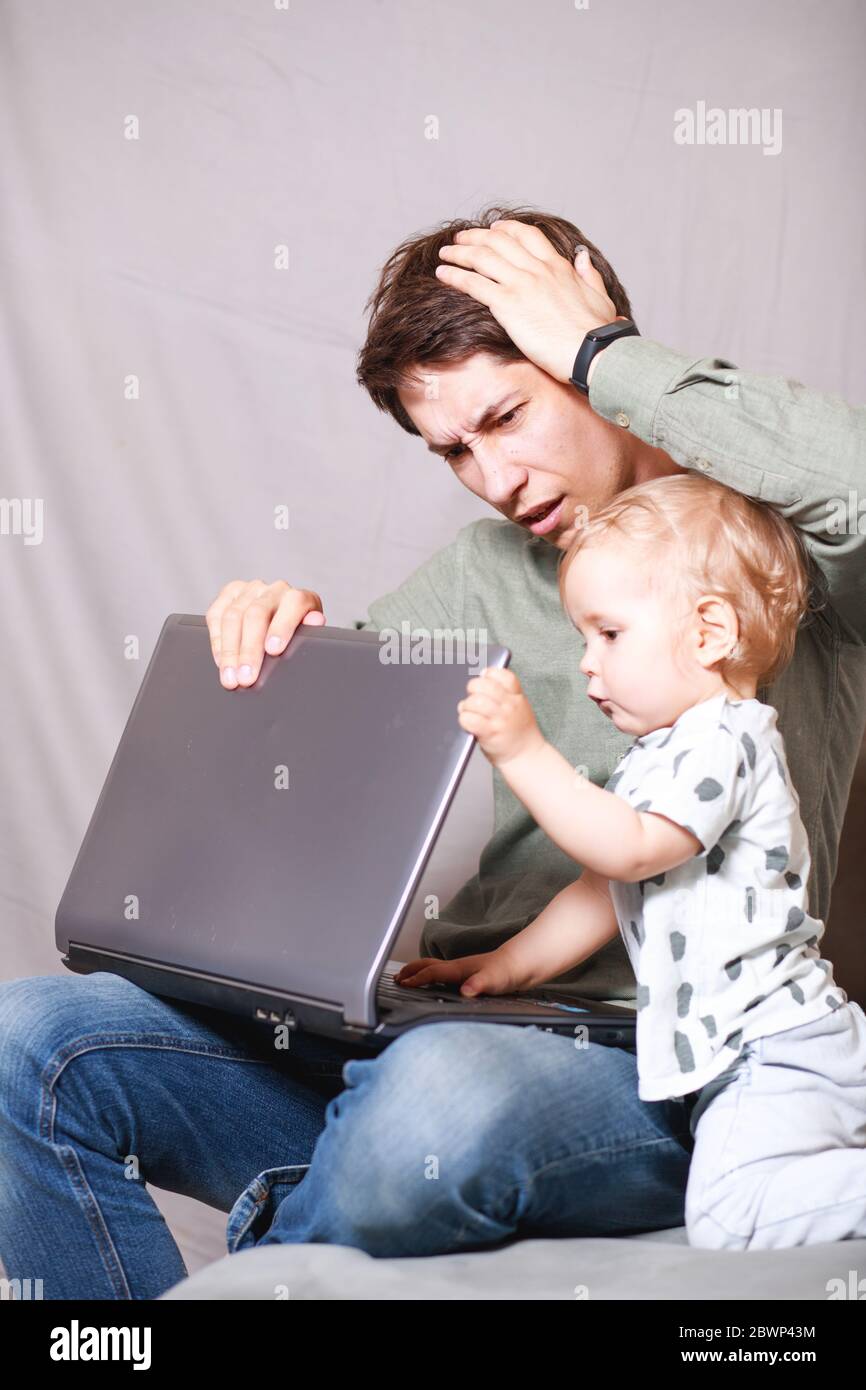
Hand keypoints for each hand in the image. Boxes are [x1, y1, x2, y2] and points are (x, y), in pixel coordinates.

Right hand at [205, 579, 325, 688]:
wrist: (282, 620)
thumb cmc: (297, 633)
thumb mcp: (309, 636)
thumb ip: (311, 630)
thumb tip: (316, 621)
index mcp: (298, 598)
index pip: (292, 605)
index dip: (282, 627)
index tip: (274, 650)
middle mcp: (274, 589)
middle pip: (256, 614)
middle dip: (249, 649)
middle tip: (246, 677)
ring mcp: (250, 590)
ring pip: (233, 616)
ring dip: (229, 651)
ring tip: (230, 677)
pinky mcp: (230, 593)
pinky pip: (216, 614)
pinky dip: (216, 640)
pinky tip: (220, 661)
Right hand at [394, 952, 520, 997]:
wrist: (524, 963)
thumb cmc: (510, 970)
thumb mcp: (494, 979)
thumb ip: (479, 984)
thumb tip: (466, 992)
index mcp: (459, 968)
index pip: (432, 972)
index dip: (416, 978)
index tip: (402, 984)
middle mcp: (458, 967)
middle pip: (427, 965)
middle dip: (410, 970)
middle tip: (396, 978)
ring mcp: (463, 970)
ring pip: (433, 968)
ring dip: (418, 971)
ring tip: (407, 978)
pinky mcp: (469, 975)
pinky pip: (442, 974)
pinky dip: (430, 976)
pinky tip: (435, 984)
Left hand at [434, 219, 619, 383]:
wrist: (592, 352)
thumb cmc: (598, 334)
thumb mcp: (600, 297)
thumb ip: (589, 274)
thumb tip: (583, 257)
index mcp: (558, 266)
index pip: (527, 236)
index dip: (506, 229)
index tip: (493, 229)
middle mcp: (537, 270)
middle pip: (498, 241)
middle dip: (476, 237)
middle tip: (460, 239)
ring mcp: (521, 284)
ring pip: (482, 257)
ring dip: (459, 253)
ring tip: (445, 254)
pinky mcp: (507, 304)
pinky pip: (473, 283)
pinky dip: (455, 275)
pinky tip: (441, 274)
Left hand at [457, 666, 544, 767]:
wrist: (526, 756)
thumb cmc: (518, 732)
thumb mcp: (519, 707)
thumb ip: (505, 693)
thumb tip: (482, 676)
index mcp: (517, 697)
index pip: (503, 675)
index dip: (490, 674)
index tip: (485, 679)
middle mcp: (509, 706)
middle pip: (484, 685)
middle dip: (473, 688)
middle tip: (473, 698)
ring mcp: (499, 720)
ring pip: (474, 701)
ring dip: (467, 706)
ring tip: (469, 712)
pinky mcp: (489, 733)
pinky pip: (469, 719)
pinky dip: (464, 719)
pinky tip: (469, 723)